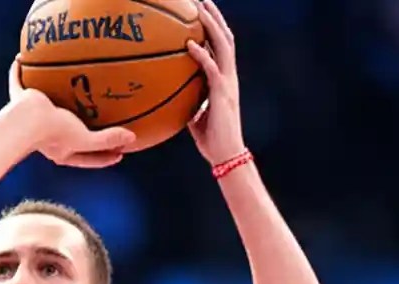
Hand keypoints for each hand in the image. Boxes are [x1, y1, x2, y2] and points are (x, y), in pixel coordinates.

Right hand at [7, 57, 135, 168]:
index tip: (122, 152)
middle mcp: (47, 137)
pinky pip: (18, 80)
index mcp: (62, 151)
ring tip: (69, 90)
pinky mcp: (19, 98)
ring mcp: (32, 118)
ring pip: (47, 107)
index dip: (105, 157)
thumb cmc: (55, 132)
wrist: (26, 121)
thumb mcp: (85, 139)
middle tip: (103, 124)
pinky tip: (21, 58)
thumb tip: (132, 138)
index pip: (88, 158)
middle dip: (83, 130)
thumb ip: (108, 139)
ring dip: (56, 99)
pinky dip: (19, 70)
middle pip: (69, 134)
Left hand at [185, 1, 245, 165]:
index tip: (201, 11)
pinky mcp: (223, 94)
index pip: (221, 46)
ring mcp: (228, 83)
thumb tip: (169, 94)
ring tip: (199, 8)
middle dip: (214, 16)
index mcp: (224, 79)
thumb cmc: (211, 139)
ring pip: (223, 46)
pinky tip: (189, 44)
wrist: (226, 155)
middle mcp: (229, 76)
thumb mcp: (195, 114)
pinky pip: (211, 69)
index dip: (214, 27)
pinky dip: (202, 54)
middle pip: (225, 38)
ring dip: (211, 25)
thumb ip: (188, 100)